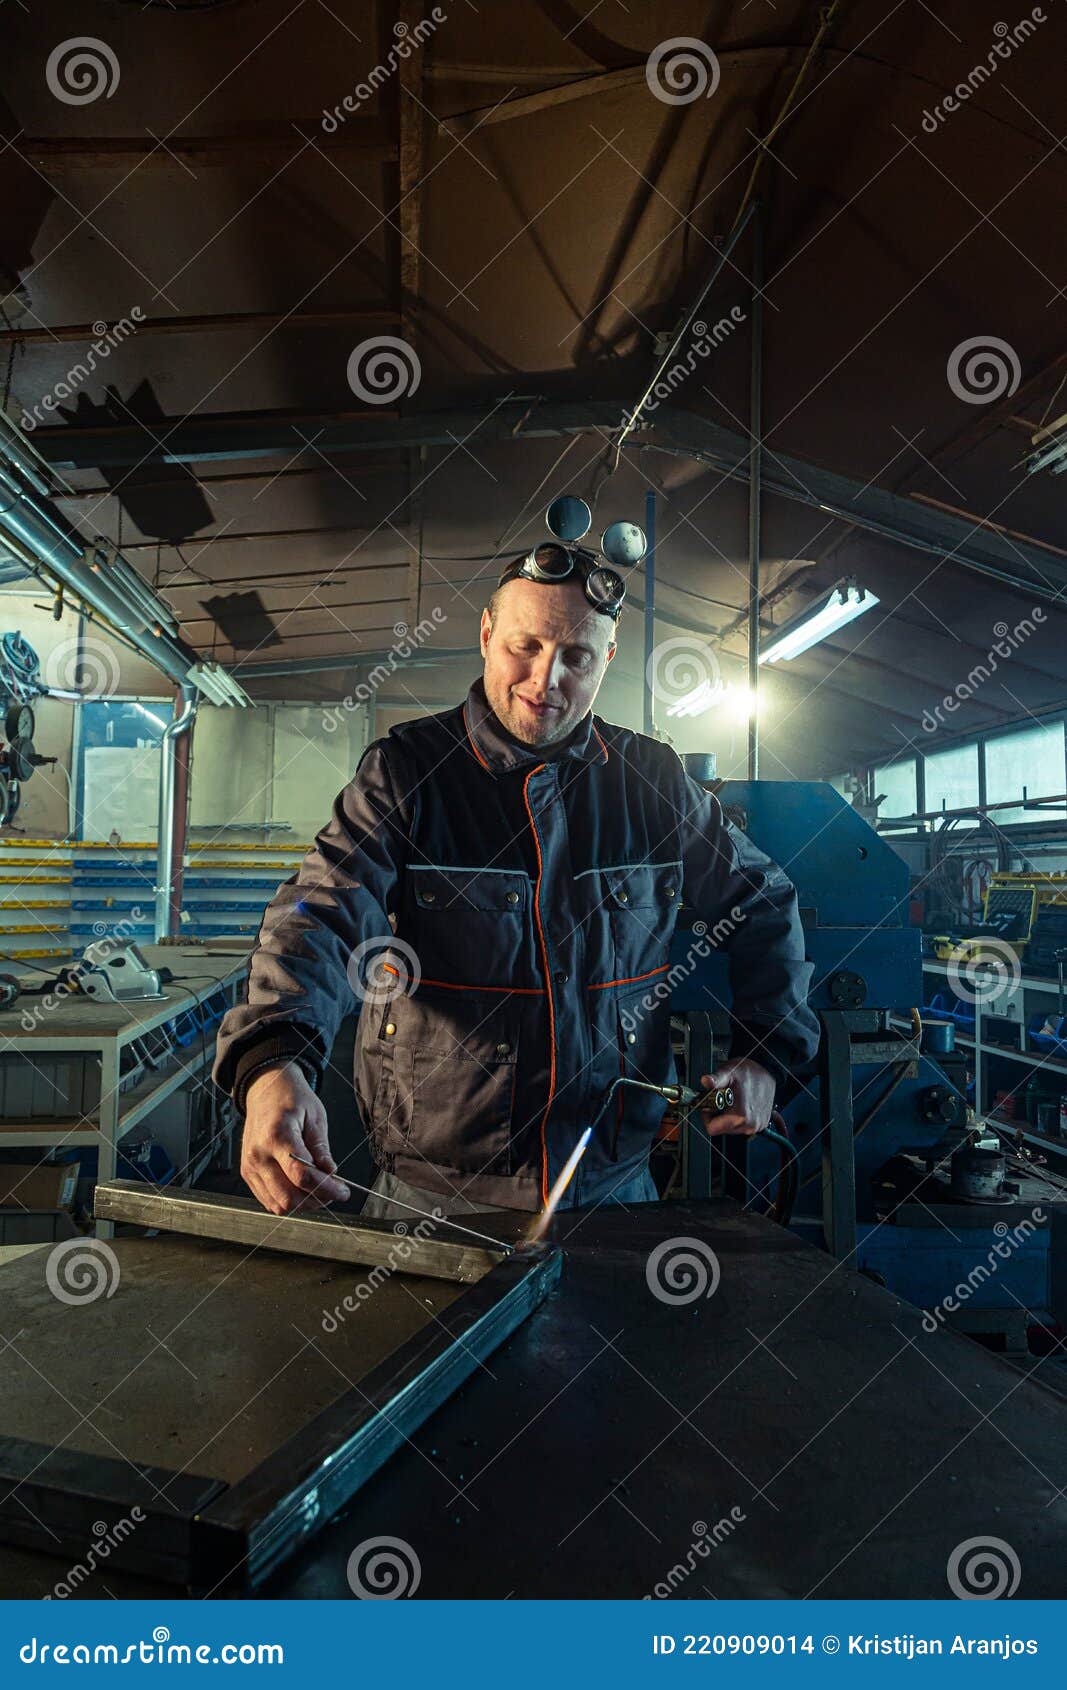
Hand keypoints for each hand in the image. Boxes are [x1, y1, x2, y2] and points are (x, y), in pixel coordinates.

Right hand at [240, 1062, 350, 1214]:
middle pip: (289, 1196)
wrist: (265, 1090)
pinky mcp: (248, 1173)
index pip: (302, 1175)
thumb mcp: (315, 1116)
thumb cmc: (290, 1098)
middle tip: (334, 1190)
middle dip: (317, 1199)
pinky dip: (289, 1200)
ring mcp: (250, 1166)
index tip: (344, 1191)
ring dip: (304, 1203)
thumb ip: (321, 1149)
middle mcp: (259, 1154)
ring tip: (319, 1188)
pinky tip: (302, 1188)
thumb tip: (331, 1174)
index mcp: (277, 1135)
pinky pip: (269, 1200)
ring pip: (279, 1204)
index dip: (327, 1188)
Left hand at [698, 1058, 775, 1137]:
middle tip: (722, 1099)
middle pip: (721, 1129)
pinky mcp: (761, 1124)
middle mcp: (750, 1125)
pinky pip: (742, 1126)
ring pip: (731, 1128)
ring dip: (728, 1116)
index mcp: (741, 1116)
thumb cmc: (748, 1072)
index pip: (712, 1128)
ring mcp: (757, 1126)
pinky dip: (738, 1117)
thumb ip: (716, 1080)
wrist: (767, 1071)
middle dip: (718, 1115)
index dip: (707, 1115)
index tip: (711, 1103)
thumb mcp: (728, 1073)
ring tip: (732, 1099)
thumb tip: (705, 1081)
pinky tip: (741, 1103)